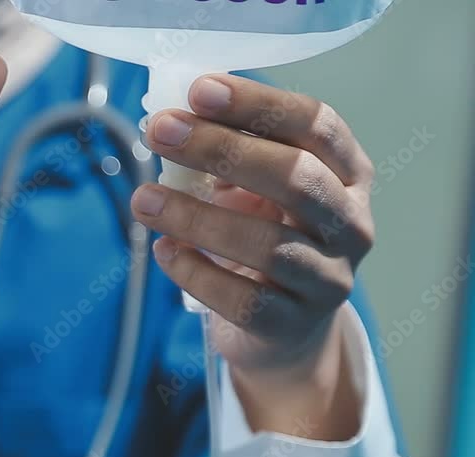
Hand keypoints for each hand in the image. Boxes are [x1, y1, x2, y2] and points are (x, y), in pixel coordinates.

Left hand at [132, 74, 373, 439]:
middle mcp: (350, 224)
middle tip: (159, 132)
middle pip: (295, 177)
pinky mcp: (293, 324)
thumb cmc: (265, 238)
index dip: (257, 104)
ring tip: (143, 199)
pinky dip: (196, 272)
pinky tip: (163, 250)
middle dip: (220, 148)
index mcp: (347, 174)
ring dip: (195, 216)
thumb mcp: (258, 191)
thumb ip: (231, 156)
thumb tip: (173, 122)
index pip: (316, 125)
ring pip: (267, 244)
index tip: (198, 90)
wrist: (285, 329)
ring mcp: (327, 278)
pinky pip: (243, 299)